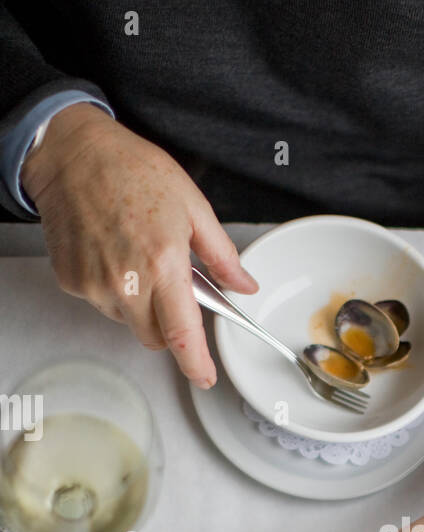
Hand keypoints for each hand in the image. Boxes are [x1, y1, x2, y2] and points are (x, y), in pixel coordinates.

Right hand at [21, 102, 257, 387]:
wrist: (72, 153)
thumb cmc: (132, 170)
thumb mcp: (192, 205)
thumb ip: (221, 254)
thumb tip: (244, 285)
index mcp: (163, 264)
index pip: (182, 334)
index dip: (196, 363)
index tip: (205, 377)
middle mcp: (126, 282)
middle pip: (155, 336)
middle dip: (168, 322)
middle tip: (169, 282)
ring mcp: (94, 285)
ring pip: (128, 320)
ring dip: (139, 303)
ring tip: (135, 255)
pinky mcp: (71, 281)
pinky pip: (101, 302)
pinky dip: (112, 287)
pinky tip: (111, 251)